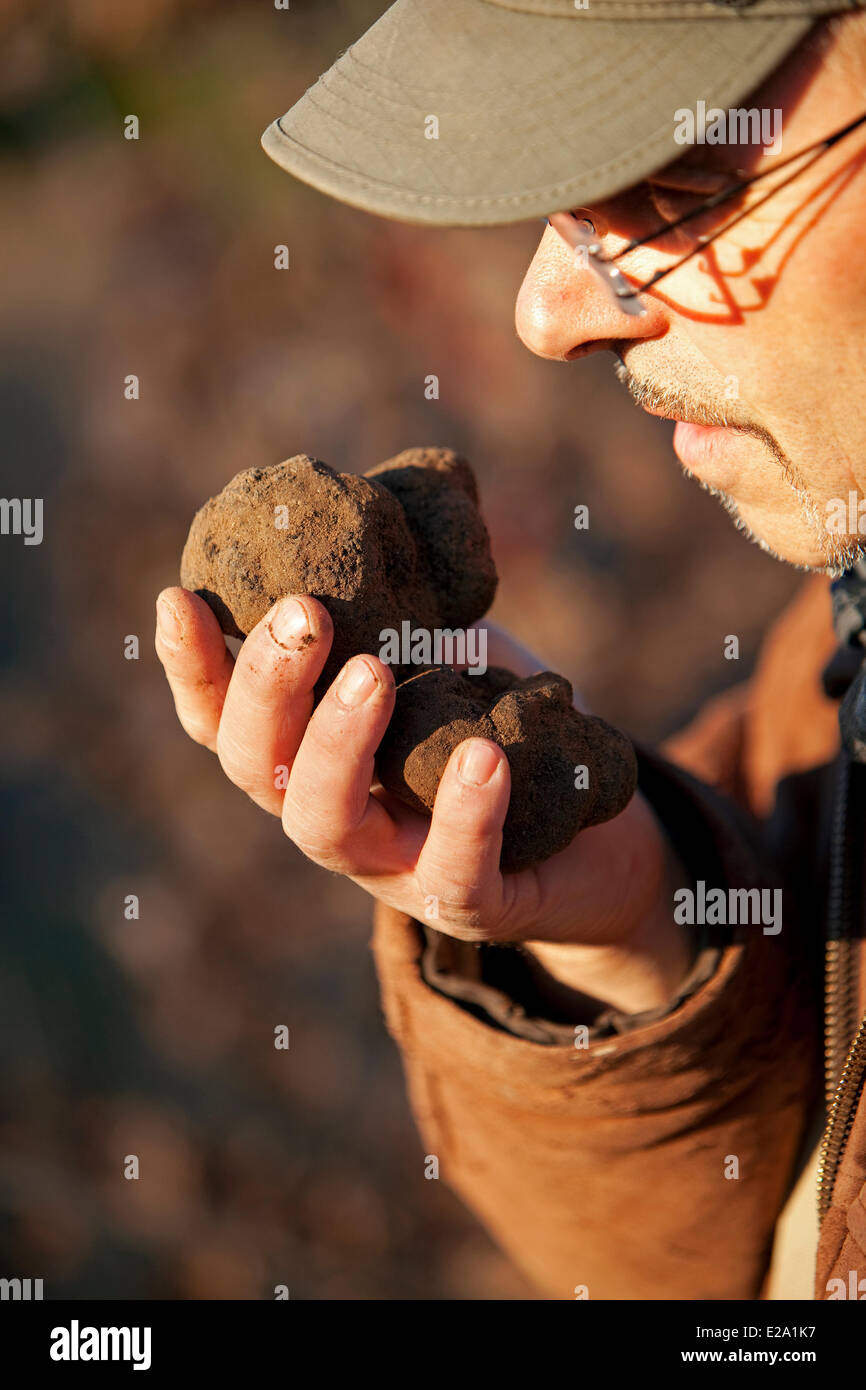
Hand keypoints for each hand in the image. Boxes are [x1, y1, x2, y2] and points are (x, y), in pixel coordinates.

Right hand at [155, 588, 693, 1012]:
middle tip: (303, 613)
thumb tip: (394, 491)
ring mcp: (394, 865)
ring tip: (374, 672)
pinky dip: (464, 816)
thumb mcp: (446, 657)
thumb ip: (408, 600)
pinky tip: (482, 756)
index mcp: (311, 753)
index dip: (192, 665)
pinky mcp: (472, 903)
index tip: (180, 596)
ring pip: (326, 823)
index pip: (224, 718)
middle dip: (266, 686)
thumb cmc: (496, 728)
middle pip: (256, 766)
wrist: (593, 834)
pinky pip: (456, 874)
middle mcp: (332, 811)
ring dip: (336, 744)